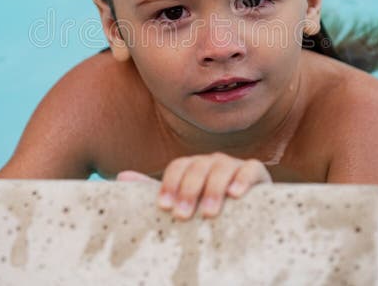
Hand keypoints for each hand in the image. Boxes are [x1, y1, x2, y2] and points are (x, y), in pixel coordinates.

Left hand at [117, 152, 270, 219]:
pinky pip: (250, 169)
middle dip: (189, 191)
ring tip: (209, 212)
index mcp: (192, 166)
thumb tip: (121, 177)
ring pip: (221, 167)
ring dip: (214, 189)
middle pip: (197, 167)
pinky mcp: (256, 172)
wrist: (247, 212)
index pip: (178, 167)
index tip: (165, 207)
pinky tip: (236, 194)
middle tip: (183, 215)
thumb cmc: (209, 208)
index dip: (170, 185)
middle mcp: (211, 161)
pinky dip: (243, 179)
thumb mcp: (184, 201)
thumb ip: (157, 189)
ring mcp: (234, 164)